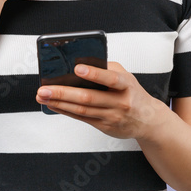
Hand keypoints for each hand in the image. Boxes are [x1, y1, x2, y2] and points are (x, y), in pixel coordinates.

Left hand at [35, 61, 166, 139]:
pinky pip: (82, 118)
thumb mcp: (126, 76)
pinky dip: (65, 111)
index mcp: (126, 84)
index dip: (94, 73)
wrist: (148, 120)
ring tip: (42, 96)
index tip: (77, 68)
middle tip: (44, 89)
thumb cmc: (132, 92)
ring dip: (59, 103)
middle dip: (63, 93)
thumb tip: (80, 64)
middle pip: (88, 98)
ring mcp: (112, 116)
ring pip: (81, 110)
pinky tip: (53, 105)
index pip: (110, 78)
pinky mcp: (105, 126)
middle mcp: (120, 102)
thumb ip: (106, 69)